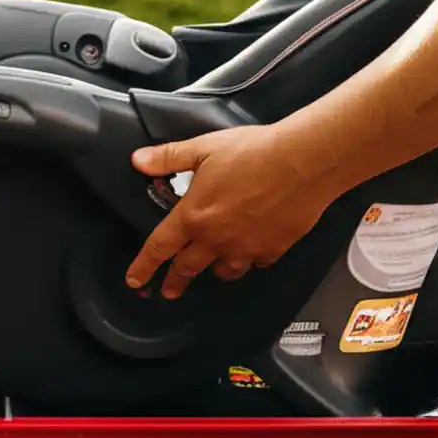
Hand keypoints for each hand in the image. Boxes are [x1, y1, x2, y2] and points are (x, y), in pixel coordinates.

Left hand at [124, 125, 341, 298]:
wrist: (303, 162)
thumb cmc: (253, 151)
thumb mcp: (204, 147)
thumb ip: (169, 157)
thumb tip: (138, 160)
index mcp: (193, 216)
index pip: (159, 247)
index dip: (144, 266)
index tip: (134, 281)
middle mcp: (216, 239)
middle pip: (188, 268)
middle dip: (175, 281)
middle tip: (168, 290)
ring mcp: (245, 248)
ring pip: (223, 271)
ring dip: (213, 271)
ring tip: (210, 270)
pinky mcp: (272, 249)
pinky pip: (256, 263)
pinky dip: (250, 260)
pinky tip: (251, 253)